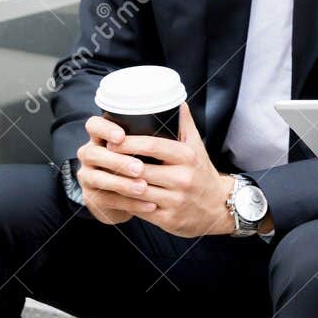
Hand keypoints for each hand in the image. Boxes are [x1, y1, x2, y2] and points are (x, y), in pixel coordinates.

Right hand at [76, 115, 158, 225]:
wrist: (140, 194)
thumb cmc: (148, 162)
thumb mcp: (153, 144)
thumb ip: (161, 125)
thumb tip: (182, 104)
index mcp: (103, 136)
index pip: (94, 125)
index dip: (105, 129)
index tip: (122, 136)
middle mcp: (91, 154)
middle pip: (94, 154)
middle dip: (118, 161)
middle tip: (140, 167)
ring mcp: (89, 177)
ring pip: (99, 179)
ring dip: (123, 184)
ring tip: (145, 187)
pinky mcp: (94, 198)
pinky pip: (108, 201)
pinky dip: (130, 204)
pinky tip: (149, 205)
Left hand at [103, 103, 235, 237]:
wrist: (218, 206)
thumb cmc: (201, 172)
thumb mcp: (197, 146)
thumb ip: (184, 123)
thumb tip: (175, 98)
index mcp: (188, 156)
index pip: (153, 145)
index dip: (128, 143)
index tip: (111, 141)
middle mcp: (183, 178)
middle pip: (140, 170)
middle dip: (116, 164)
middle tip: (99, 158)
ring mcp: (175, 200)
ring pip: (136, 191)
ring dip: (115, 184)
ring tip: (99, 176)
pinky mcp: (169, 219)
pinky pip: (138, 211)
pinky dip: (122, 203)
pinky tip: (111, 196)